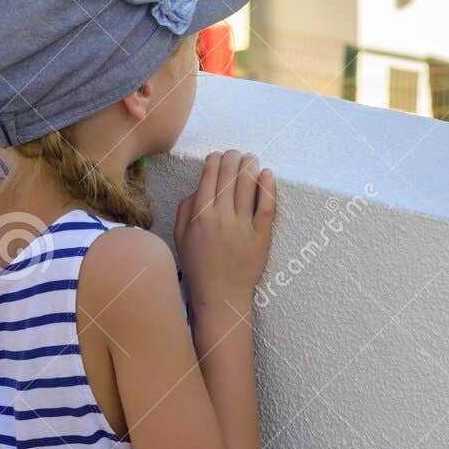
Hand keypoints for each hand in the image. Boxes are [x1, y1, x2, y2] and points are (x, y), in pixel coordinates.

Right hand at [174, 150, 275, 311]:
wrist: (221, 295)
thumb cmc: (199, 266)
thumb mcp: (180, 237)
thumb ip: (186, 210)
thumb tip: (198, 187)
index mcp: (200, 216)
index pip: (209, 178)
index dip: (214, 162)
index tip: (218, 155)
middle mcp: (221, 218)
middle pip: (229, 178)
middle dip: (232, 159)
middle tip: (236, 153)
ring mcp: (242, 227)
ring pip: (247, 187)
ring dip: (249, 167)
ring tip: (251, 158)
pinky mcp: (261, 236)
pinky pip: (266, 207)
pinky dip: (268, 188)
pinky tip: (267, 175)